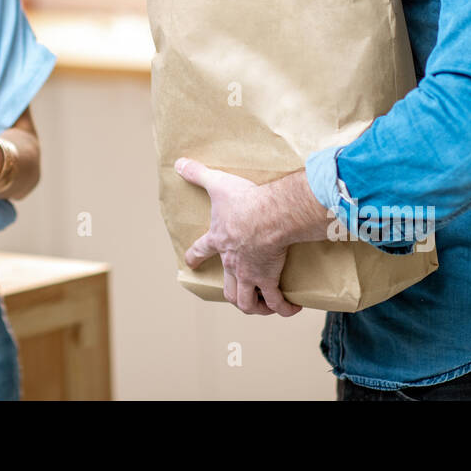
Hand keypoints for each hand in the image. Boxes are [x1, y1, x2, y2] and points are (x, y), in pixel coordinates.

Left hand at [177, 157, 301, 317]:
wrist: (267, 216)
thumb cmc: (243, 201)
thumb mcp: (217, 183)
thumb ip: (198, 173)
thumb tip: (178, 162)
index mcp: (219, 240)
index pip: (200, 250)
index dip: (195, 257)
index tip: (192, 264)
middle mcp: (232, 262)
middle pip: (227, 288)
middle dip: (233, 295)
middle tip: (243, 295)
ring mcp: (249, 273)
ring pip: (246, 301)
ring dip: (254, 307)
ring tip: (265, 306)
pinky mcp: (269, 278)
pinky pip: (275, 301)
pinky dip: (283, 308)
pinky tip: (291, 309)